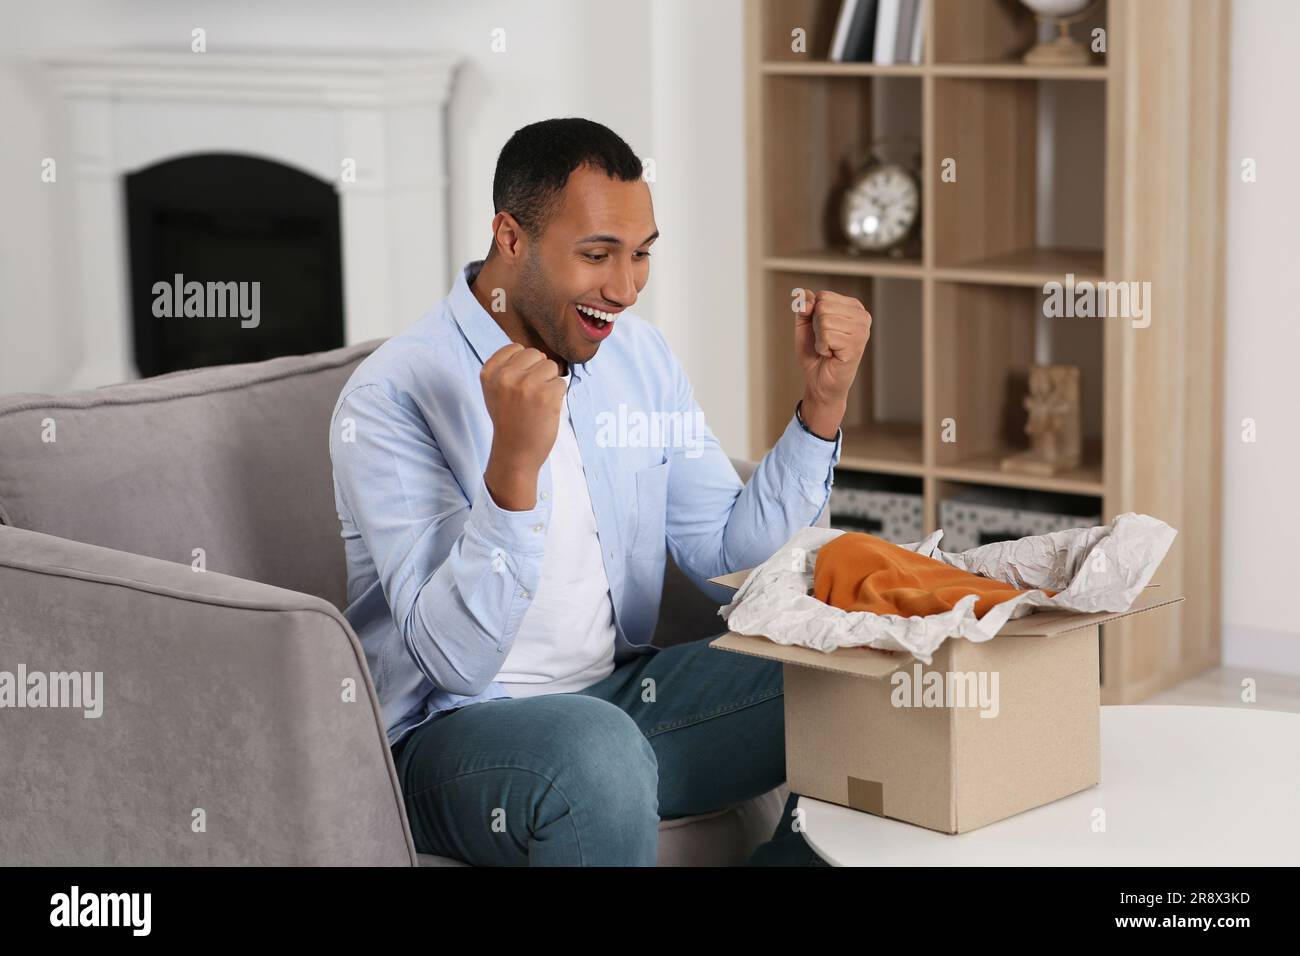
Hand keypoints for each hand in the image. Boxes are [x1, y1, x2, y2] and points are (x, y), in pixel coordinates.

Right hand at [480, 343, 566, 509]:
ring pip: (551, 366)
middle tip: (530, 395)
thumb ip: (508, 369)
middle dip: (539, 371)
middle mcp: (506, 376)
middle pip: (536, 354)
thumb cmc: (509, 420)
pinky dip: (558, 396)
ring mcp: (526, 385)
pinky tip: (546, 409)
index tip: (518, 384)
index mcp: (489, 372)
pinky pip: (561, 382)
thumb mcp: (495, 391)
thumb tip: (538, 354)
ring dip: (550, 383)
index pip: (516, 348)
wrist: (515, 453)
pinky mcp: (546, 395)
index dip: (524, 364)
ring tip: (538, 402)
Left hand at [791, 288, 871, 432]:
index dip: (813, 314)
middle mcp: (862, 316)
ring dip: (819, 338)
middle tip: (825, 341)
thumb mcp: (805, 324)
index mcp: (853, 306)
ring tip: (829, 348)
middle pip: (823, 306)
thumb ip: (804, 306)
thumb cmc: (815, 352)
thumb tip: (805, 298)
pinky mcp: (856, 345)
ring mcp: (862, 331)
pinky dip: (822, 348)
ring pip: (824, 320)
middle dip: (816, 326)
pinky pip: (827, 336)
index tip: (822, 330)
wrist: (819, 380)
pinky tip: (831, 355)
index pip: (823, 296)